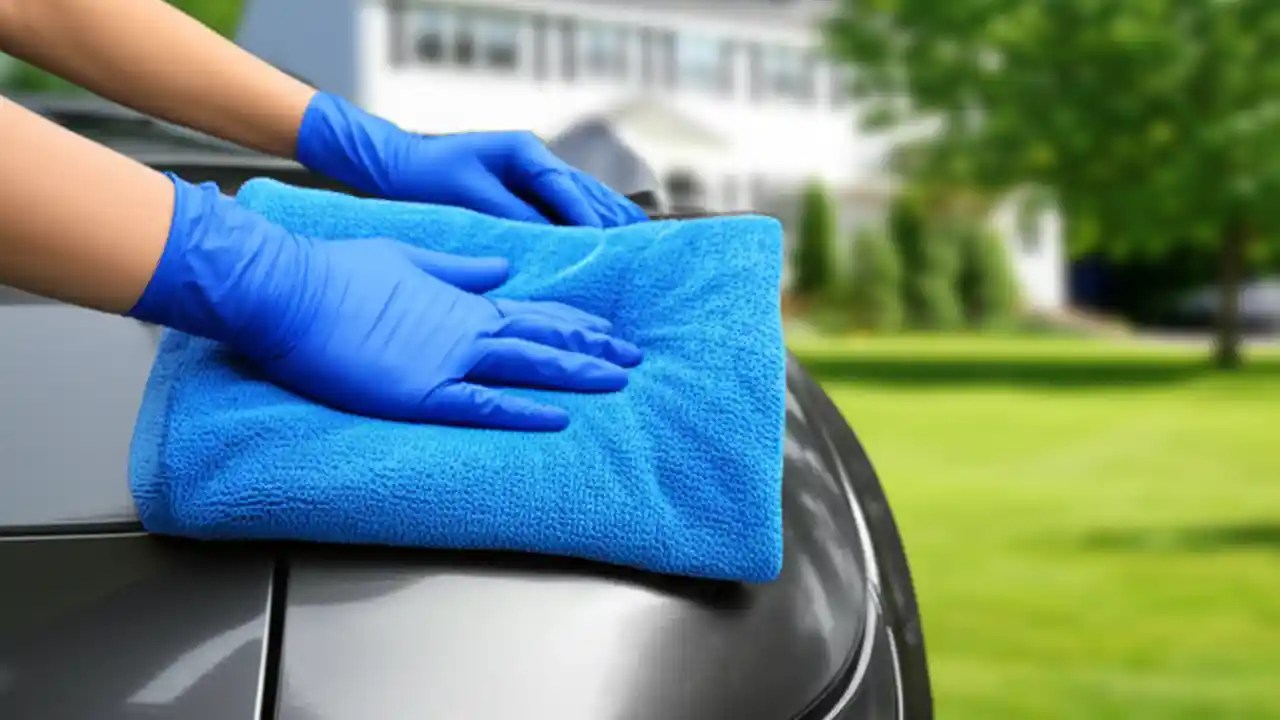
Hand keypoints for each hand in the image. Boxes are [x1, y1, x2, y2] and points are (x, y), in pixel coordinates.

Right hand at [130, 176, 640, 429]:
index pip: (533, 313)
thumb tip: (499, 268)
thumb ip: (458, 266)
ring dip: (577, 372)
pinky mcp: (421, 393)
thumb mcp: (405, 257)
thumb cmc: (335, 273)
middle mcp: (466, 328)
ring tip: (620, 380)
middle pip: (545, 337)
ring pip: (529, 365)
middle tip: (635, 356)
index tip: (608, 330)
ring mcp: (447, 360)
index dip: (576, 323)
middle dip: (594, 347)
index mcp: (461, 300)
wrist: (289, 289)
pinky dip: (524, 411)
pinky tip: (559, 416)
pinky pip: (485, 405)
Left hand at [294, 92, 647, 227]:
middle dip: (614, 219)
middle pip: (586, 190)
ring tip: (639, 243)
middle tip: (644, 246)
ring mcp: (533, 170)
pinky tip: (607, 237)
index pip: (566, 189)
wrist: (396, 165)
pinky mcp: (526, 187)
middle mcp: (536, 158)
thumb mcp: (470, 198)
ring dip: (609, 220)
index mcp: (524, 153)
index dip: (590, 219)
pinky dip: (588, 221)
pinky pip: (566, 205)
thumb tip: (554, 237)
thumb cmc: (427, 179)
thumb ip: (514, 215)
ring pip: (582, 196)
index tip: (610, 244)